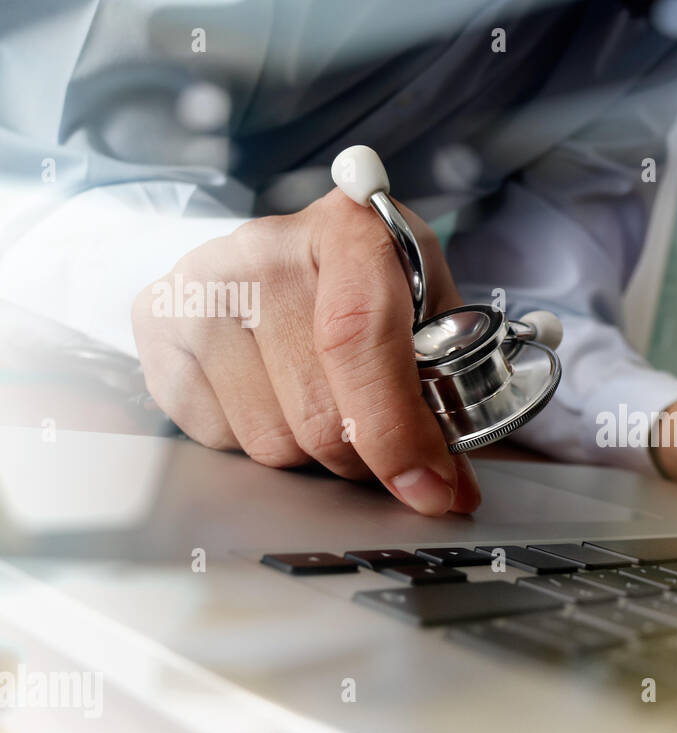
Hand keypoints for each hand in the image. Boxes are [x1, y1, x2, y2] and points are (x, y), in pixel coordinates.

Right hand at [131, 189, 479, 515]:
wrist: (285, 249)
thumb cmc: (367, 282)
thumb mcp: (426, 306)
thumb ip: (447, 390)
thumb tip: (450, 489)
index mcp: (349, 230)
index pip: (359, 339)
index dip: (396, 430)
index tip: (429, 486)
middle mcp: (263, 249)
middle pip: (317, 412)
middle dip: (366, 458)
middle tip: (383, 450)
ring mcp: (199, 285)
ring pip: (270, 441)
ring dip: (311, 453)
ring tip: (325, 408)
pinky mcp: (156, 323)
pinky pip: (217, 438)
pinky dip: (258, 440)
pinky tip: (275, 396)